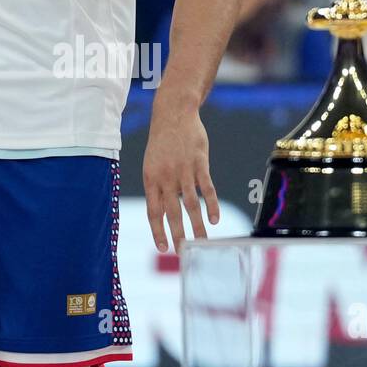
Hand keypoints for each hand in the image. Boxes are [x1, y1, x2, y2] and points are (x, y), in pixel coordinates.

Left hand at [143, 100, 219, 253]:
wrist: (173, 114)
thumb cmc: (162, 143)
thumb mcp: (152, 165)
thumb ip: (158, 189)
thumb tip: (163, 215)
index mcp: (151, 179)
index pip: (153, 211)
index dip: (158, 231)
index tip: (163, 248)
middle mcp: (166, 177)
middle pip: (172, 212)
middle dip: (177, 235)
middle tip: (183, 253)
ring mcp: (184, 170)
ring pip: (191, 204)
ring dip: (197, 226)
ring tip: (202, 243)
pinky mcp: (200, 163)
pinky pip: (207, 189)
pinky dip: (211, 205)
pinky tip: (215, 220)